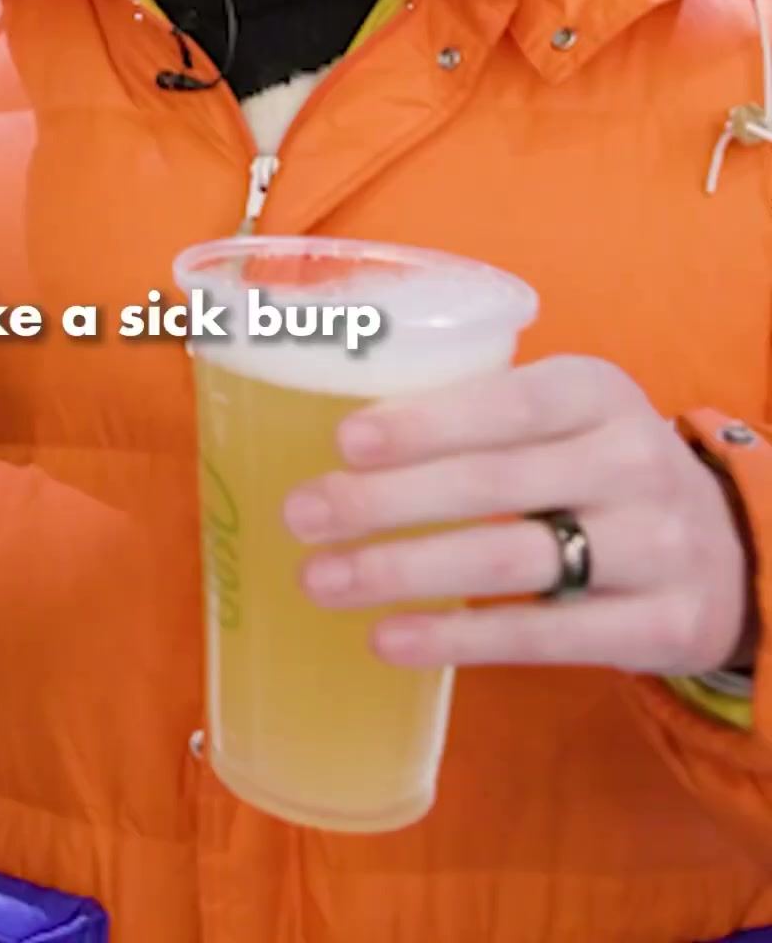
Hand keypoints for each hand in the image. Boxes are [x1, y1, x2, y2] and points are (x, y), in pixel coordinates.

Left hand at [283, 356, 751, 674]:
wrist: (728, 550)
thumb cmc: (599, 469)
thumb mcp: (568, 417)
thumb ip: (482, 414)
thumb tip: (339, 438)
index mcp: (597, 391)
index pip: (507, 402)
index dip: (426, 423)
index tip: (345, 441)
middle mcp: (632, 461)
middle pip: (492, 484)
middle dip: (385, 502)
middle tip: (302, 515)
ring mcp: (653, 546)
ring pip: (508, 560)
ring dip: (402, 571)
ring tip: (321, 580)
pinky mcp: (658, 626)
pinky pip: (541, 636)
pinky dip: (456, 638)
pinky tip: (388, 638)